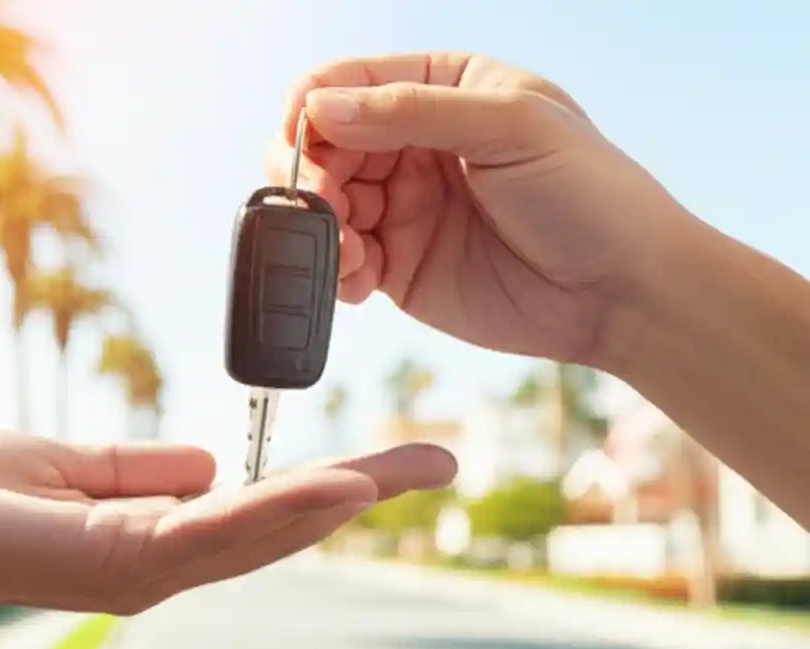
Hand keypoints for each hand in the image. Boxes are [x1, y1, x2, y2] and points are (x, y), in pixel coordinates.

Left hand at [0, 431, 454, 614]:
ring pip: (258, 534)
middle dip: (361, 492)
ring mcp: (136, 571)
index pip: (256, 507)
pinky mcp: (110, 563)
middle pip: (278, 525)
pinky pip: (208, 532)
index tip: (394, 458)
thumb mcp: (69, 461)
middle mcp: (154, 563)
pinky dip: (275, 510)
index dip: (325, 484)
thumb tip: (209, 461)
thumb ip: (140, 467)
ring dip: (333, 501)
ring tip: (403, 470)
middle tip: (439, 460)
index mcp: (147, 535)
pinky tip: (330, 486)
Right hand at [267, 52, 690, 366]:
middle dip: (308, 168)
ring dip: (316, 223)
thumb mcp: (510, 128)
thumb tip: (321, 108)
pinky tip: (358, 276)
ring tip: (348, 246)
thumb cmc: (589, 194)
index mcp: (443, 90)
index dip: (313, 102)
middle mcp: (413, 145)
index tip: (301, 131)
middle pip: (323, 142)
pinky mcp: (399, 266)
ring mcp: (404, 207)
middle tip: (323, 198)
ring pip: (322, 203)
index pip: (351, 80)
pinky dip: (333, 268)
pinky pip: (341, 260)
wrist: (623, 292)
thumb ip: (412, 112)